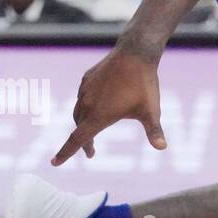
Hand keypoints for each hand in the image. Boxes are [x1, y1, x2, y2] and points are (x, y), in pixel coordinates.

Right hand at [52, 46, 165, 165]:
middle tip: (91, 151)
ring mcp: (85, 90)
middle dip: (82, 141)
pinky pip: (82, 97)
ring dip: (83, 124)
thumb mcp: (151, 111)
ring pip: (78, 112)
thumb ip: (154, 131)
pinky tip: (97, 105)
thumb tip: (162, 147)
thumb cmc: (144, 85)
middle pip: (78, 128)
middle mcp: (87, 104)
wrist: (134, 54)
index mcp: (99, 116)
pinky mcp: (86, 79)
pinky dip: (85, 106)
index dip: (65, 153)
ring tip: (92, 129)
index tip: (54, 163)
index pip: (77, 139)